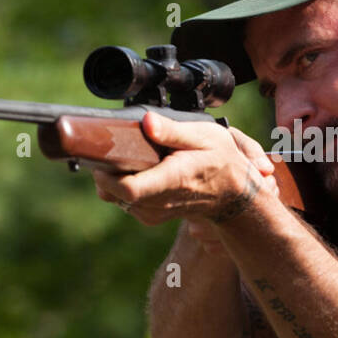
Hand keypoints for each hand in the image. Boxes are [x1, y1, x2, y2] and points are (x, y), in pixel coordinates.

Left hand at [92, 112, 278, 225]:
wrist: (233, 194)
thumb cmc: (220, 161)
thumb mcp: (205, 137)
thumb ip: (173, 131)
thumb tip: (146, 122)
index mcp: (172, 180)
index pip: (129, 188)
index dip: (106, 173)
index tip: (104, 154)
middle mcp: (160, 202)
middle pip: (113, 192)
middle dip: (106, 170)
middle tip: (115, 148)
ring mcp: (153, 213)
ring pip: (114, 197)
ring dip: (113, 177)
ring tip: (129, 158)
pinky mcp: (150, 216)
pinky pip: (123, 202)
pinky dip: (121, 187)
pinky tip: (138, 171)